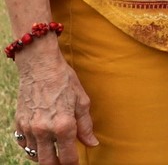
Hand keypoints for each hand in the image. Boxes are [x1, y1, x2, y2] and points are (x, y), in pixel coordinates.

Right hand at [13, 47, 96, 163]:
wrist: (40, 67)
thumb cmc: (64, 81)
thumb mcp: (82, 101)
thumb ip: (86, 125)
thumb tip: (92, 143)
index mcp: (63, 125)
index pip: (68, 157)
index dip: (74, 163)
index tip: (76, 163)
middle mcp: (44, 131)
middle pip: (48, 163)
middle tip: (64, 161)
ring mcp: (29, 128)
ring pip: (34, 155)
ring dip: (44, 156)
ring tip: (54, 150)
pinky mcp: (19, 124)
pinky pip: (24, 144)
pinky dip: (32, 146)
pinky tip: (41, 140)